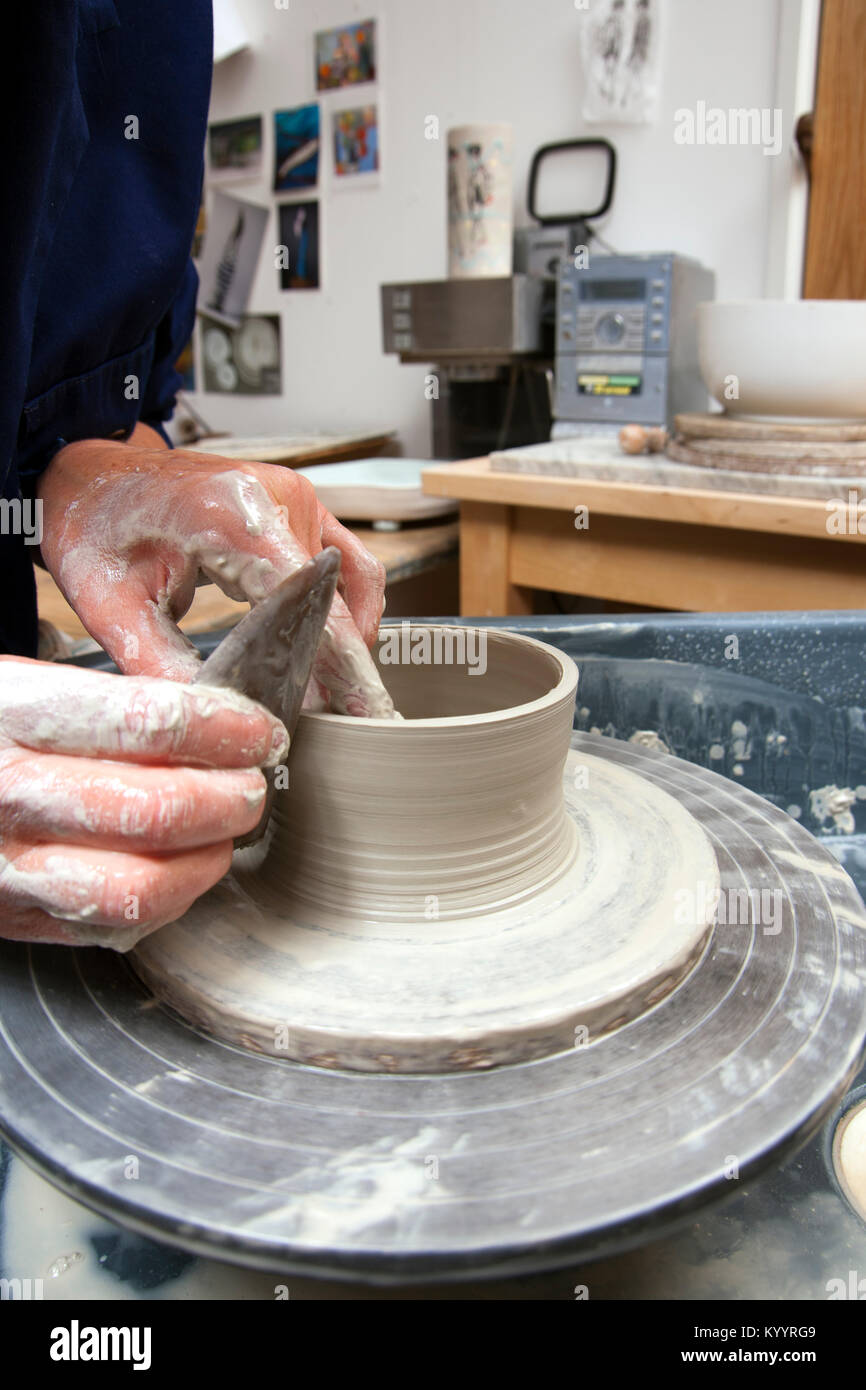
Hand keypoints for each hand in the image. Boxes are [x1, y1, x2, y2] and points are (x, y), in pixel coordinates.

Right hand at [0, 657, 287, 948]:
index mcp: (13, 714)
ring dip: (206, 862)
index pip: (149, 721)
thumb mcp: (22, 685)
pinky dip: (166, 904)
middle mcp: (9, 791)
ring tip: (223, 833)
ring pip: (140, 886)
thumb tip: (221, 720)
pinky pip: (113, 928)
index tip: (260, 733)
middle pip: (158, 810)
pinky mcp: (15, 916)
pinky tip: (177, 871)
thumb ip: (113, 702)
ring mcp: (8, 865)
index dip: (226, 729)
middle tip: (251, 786)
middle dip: (230, 799)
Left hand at [37, 438, 393, 715]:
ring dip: (343, 641)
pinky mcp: (299, 506)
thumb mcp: (111, 606)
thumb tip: (213, 719)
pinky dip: (343, 611)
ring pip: (351, 585)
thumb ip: (161, 665)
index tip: (365, 714)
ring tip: (319, 694)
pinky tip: (322, 651)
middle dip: (341, 668)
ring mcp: (294, 497)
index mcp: (231, 514)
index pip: (311, 599)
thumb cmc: (96, 527)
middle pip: (337, 597)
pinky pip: (345, 564)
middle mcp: (276, 497)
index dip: (343, 663)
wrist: (92, 475)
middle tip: (335, 725)